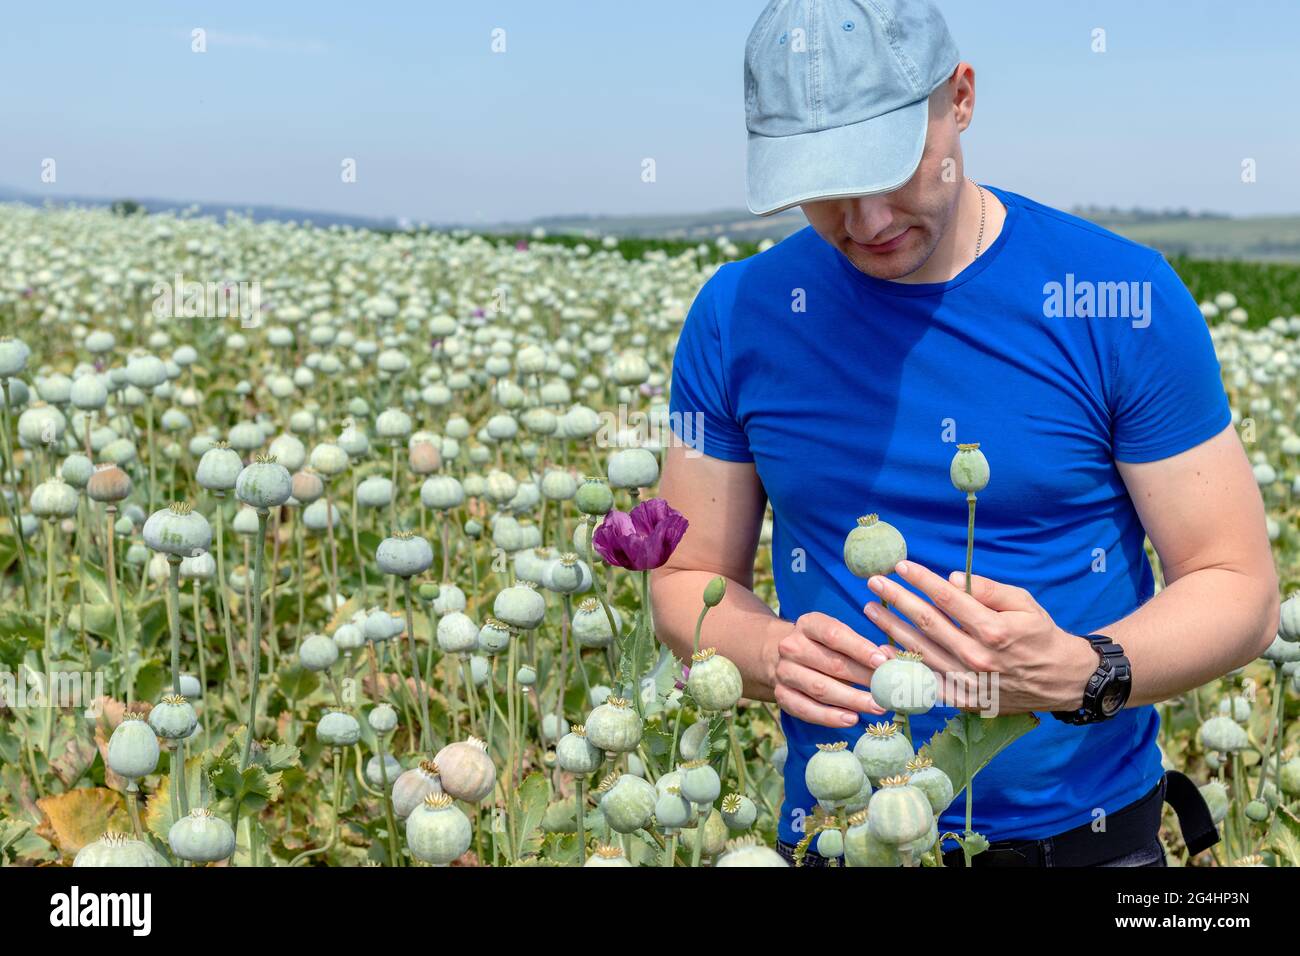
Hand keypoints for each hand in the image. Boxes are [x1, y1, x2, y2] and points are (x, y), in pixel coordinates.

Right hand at [769, 612, 894, 727]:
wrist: (780, 655)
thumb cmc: (821, 646)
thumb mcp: (836, 635)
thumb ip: (861, 646)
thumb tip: (889, 661)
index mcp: (808, 624)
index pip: (834, 635)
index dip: (860, 648)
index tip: (883, 662)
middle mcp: (791, 646)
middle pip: (831, 664)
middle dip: (864, 679)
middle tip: (889, 691)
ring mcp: (784, 672)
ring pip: (821, 689)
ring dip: (852, 700)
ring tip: (877, 707)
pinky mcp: (781, 695)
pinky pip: (806, 709)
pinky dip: (830, 717)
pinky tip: (851, 719)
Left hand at [862, 562, 1096, 714]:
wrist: (1060, 680)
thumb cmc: (1040, 634)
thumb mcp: (1023, 602)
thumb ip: (988, 589)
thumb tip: (950, 578)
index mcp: (994, 631)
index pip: (947, 599)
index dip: (921, 580)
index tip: (901, 566)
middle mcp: (977, 658)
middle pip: (926, 623)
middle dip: (896, 599)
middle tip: (874, 583)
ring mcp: (968, 682)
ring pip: (919, 651)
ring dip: (890, 628)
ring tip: (871, 609)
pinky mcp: (963, 700)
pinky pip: (925, 680)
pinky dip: (901, 665)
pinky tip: (881, 650)